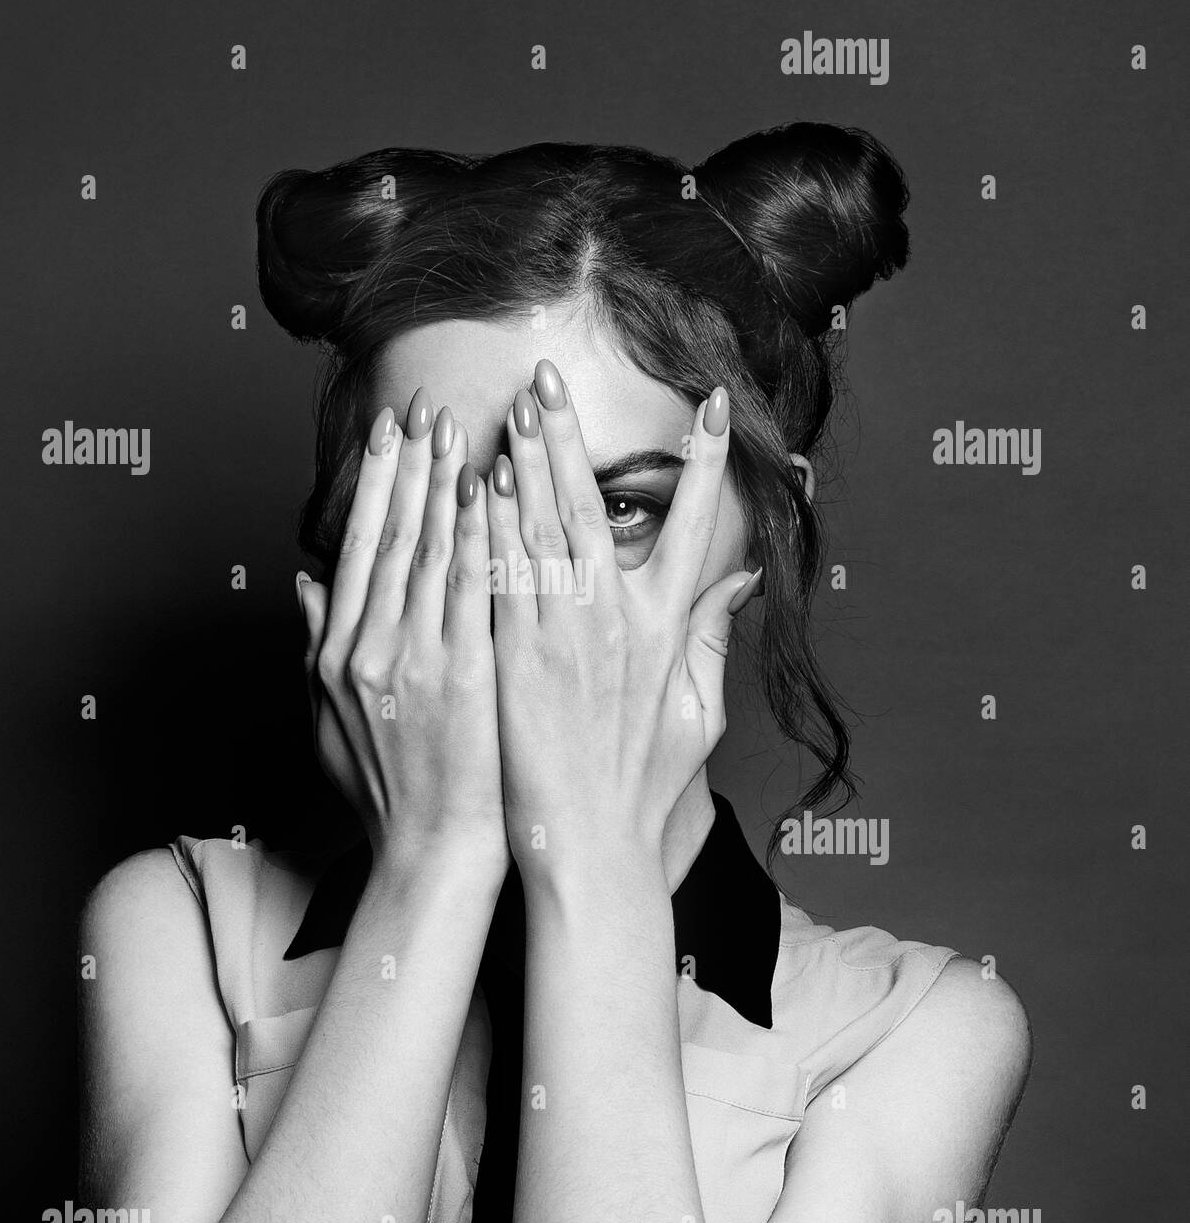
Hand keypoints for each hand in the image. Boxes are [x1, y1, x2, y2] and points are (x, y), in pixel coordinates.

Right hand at [297, 392, 508, 891]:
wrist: (429, 849)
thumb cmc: (385, 789)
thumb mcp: (328, 718)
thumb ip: (317, 644)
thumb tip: (308, 584)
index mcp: (337, 652)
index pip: (357, 548)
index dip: (374, 486)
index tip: (389, 436)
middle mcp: (369, 647)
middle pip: (389, 537)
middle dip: (406, 468)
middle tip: (421, 409)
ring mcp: (415, 661)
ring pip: (427, 554)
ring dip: (441, 486)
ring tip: (456, 430)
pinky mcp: (462, 678)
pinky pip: (469, 594)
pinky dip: (475, 539)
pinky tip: (487, 496)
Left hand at [486, 359, 756, 893]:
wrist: (587, 843)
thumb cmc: (643, 784)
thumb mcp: (697, 711)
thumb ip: (713, 634)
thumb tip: (744, 577)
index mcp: (666, 629)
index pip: (693, 528)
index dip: (704, 464)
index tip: (711, 404)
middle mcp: (615, 621)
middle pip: (591, 509)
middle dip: (569, 438)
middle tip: (549, 378)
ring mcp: (561, 637)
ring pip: (540, 531)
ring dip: (526, 464)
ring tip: (516, 407)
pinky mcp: (512, 658)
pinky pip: (499, 576)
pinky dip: (490, 526)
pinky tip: (478, 483)